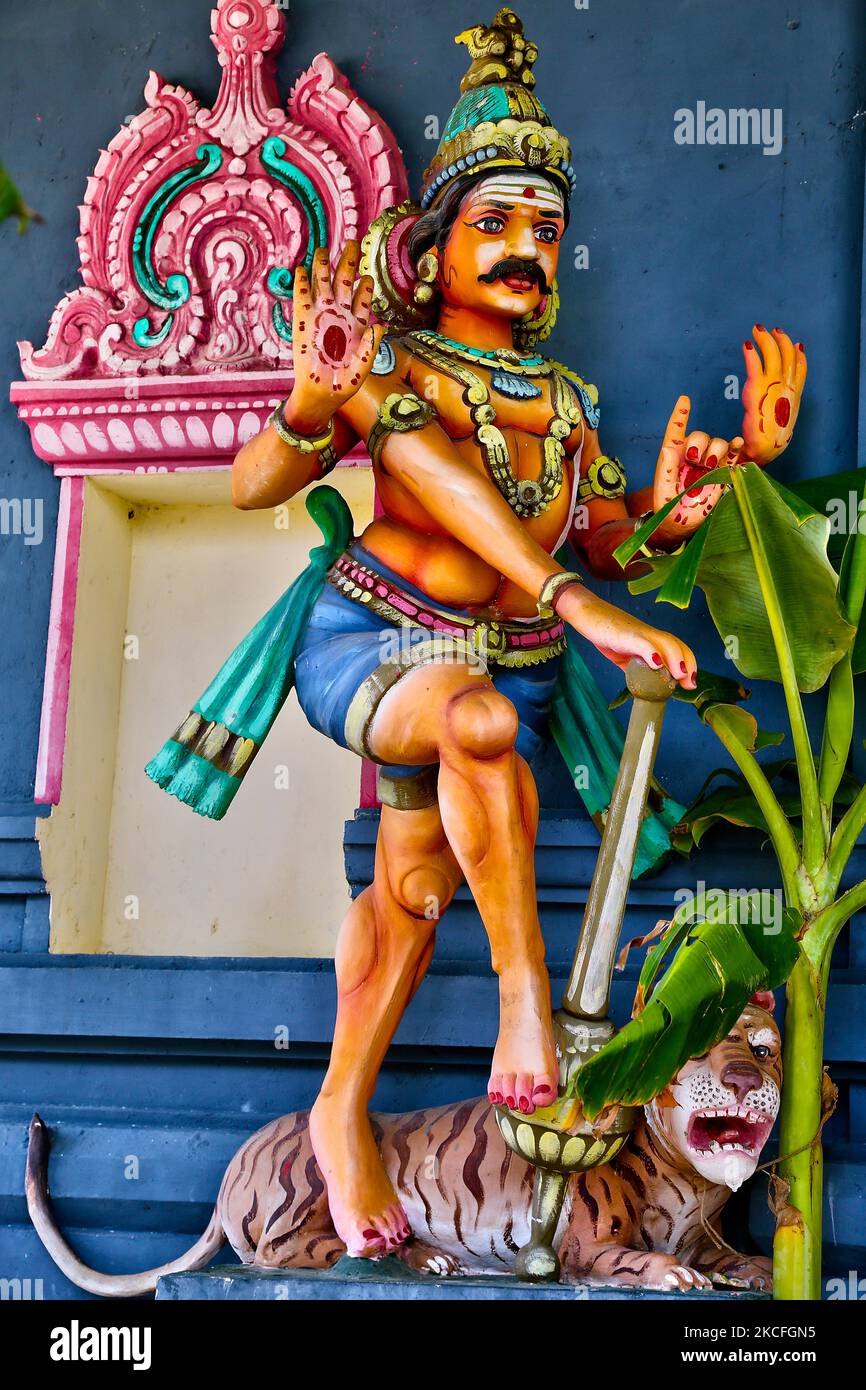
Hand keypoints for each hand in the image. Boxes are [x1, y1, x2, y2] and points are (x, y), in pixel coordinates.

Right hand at [286, 241, 383, 432]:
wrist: (321, 397)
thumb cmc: (343, 385)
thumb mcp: (362, 369)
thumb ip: (370, 348)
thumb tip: (379, 325)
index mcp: (356, 326)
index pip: (362, 299)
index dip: (365, 284)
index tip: (368, 273)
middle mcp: (339, 317)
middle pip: (344, 284)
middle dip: (348, 263)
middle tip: (352, 242)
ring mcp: (321, 319)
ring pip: (323, 286)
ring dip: (323, 268)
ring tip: (324, 249)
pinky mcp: (303, 325)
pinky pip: (302, 301)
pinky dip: (302, 286)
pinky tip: (303, 271)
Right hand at [556, 584, 696, 689]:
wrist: (586, 614)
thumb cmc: (606, 634)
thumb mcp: (624, 656)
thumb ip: (636, 668)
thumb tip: (645, 687)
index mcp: (651, 640)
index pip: (677, 649)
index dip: (688, 664)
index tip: (690, 684)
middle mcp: (649, 634)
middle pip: (676, 645)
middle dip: (687, 664)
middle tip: (689, 685)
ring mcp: (638, 633)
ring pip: (664, 642)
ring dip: (675, 658)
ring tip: (679, 675)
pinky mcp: (625, 634)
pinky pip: (641, 642)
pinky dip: (651, 652)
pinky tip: (656, 665)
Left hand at [651, 397, 738, 543]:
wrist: (683, 525)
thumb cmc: (668, 507)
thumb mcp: (663, 490)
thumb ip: (666, 469)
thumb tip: (669, 448)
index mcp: (673, 456)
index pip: (676, 431)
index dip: (680, 415)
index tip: (684, 399)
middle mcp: (692, 456)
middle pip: (700, 436)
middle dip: (700, 443)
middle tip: (697, 460)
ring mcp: (708, 463)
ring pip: (717, 443)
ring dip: (716, 449)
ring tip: (710, 465)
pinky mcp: (722, 472)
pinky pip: (732, 454)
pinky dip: (736, 446)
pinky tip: (738, 444)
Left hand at [740, 325, 806, 465]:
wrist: (764, 448)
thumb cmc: (770, 437)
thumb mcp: (782, 416)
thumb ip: (782, 402)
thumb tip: (782, 395)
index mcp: (794, 393)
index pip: (801, 367)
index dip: (798, 353)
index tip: (796, 343)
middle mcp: (786, 386)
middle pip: (788, 355)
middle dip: (781, 339)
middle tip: (772, 330)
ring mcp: (773, 386)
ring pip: (773, 354)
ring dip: (765, 339)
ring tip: (756, 330)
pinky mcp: (757, 388)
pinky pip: (755, 364)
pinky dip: (751, 353)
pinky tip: (746, 345)